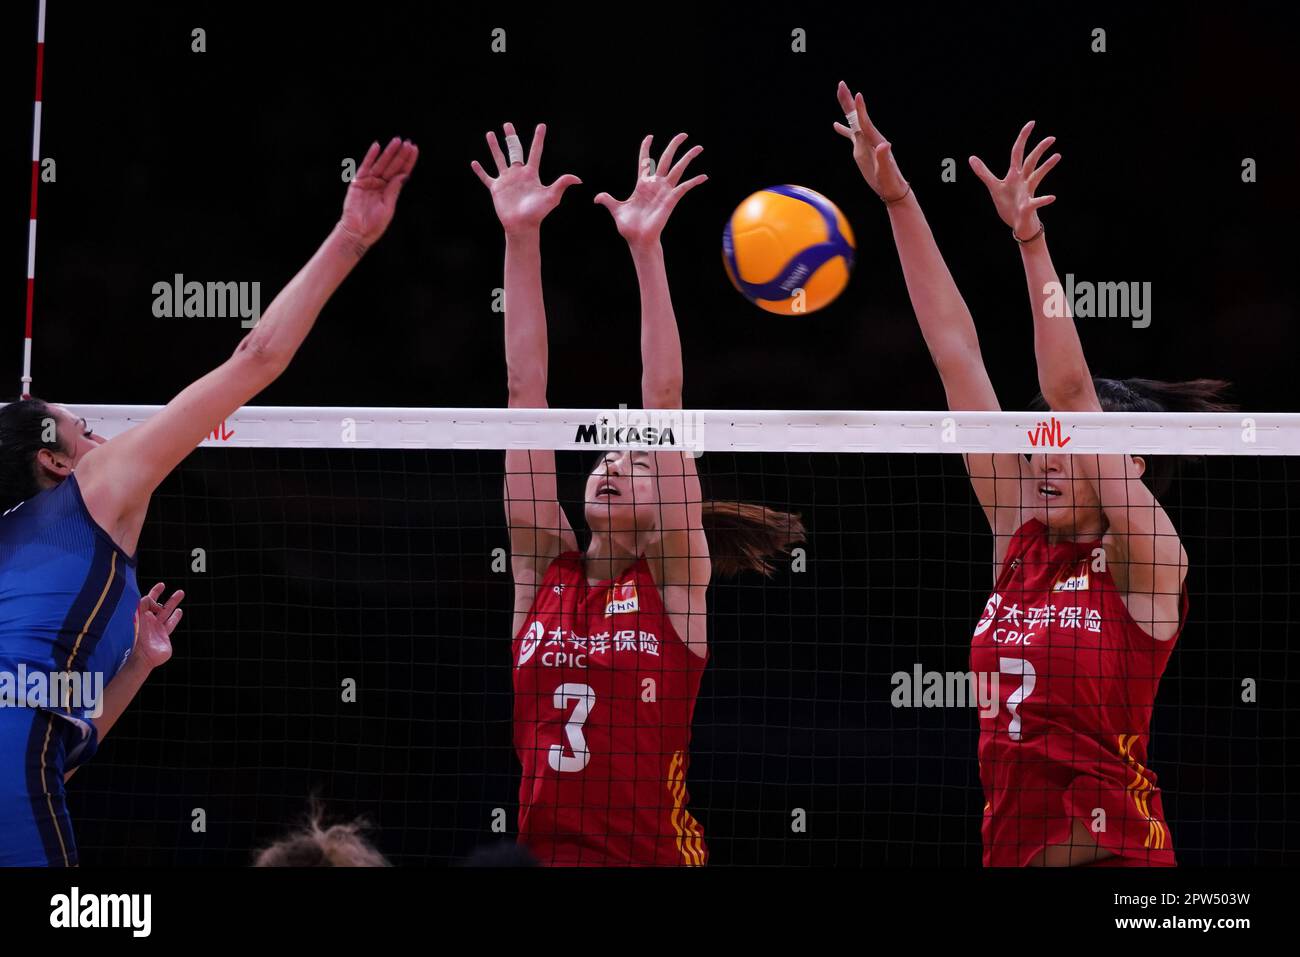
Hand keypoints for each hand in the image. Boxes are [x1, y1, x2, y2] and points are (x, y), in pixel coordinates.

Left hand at [132, 583, 183, 669]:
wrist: (143, 658)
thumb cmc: (137, 640)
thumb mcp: (138, 622)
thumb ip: (141, 608)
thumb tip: (148, 597)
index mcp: (141, 616)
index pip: (146, 600)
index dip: (152, 594)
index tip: (160, 588)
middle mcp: (149, 620)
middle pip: (155, 603)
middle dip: (158, 593)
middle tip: (162, 584)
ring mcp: (157, 627)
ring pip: (166, 611)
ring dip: (173, 602)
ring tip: (180, 592)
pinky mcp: (164, 635)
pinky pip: (170, 623)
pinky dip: (175, 617)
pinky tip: (179, 611)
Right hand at [339, 137, 418, 247]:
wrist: (358, 233)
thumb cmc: (374, 225)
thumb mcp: (388, 206)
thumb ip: (394, 189)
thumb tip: (405, 174)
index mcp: (390, 190)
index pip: (401, 172)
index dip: (408, 161)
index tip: (415, 149)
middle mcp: (380, 184)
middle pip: (393, 166)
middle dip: (401, 154)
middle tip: (408, 142)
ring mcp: (369, 182)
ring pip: (381, 164)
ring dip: (389, 152)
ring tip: (398, 141)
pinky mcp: (358, 182)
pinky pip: (365, 167)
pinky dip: (370, 156)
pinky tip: (377, 146)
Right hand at [471, 122, 580, 235]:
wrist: (522, 225)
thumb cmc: (538, 213)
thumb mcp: (552, 197)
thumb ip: (562, 184)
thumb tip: (578, 179)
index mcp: (531, 173)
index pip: (535, 152)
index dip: (538, 139)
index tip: (542, 126)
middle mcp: (518, 174)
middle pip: (514, 150)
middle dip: (510, 137)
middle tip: (507, 124)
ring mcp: (506, 180)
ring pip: (499, 159)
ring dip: (494, 147)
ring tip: (490, 134)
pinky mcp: (496, 189)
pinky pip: (486, 177)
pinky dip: (480, 171)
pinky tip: (474, 163)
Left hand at [593, 133, 706, 247]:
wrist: (638, 239)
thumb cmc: (629, 226)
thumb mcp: (616, 210)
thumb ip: (608, 200)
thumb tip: (596, 198)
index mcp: (641, 184)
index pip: (645, 161)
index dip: (646, 149)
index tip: (650, 136)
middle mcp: (655, 184)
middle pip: (666, 159)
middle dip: (674, 146)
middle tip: (683, 135)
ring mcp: (664, 191)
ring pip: (678, 169)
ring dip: (688, 158)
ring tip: (699, 147)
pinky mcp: (671, 199)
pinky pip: (684, 188)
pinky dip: (694, 182)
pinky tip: (704, 176)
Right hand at [833, 82, 907, 200]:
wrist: (892, 189)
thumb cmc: (890, 182)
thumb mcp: (886, 172)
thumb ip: (884, 158)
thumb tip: (884, 145)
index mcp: (875, 141)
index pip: (865, 122)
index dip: (860, 110)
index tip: (858, 95)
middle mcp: (870, 138)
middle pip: (857, 116)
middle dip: (849, 101)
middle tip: (841, 84)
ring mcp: (865, 143)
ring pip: (853, 121)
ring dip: (846, 107)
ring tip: (840, 93)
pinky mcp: (861, 150)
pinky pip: (851, 135)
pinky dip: (844, 129)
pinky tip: (836, 124)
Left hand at [969, 121, 1060, 239]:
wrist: (1018, 223)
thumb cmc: (1009, 204)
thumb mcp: (994, 187)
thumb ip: (983, 173)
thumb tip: (971, 157)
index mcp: (1014, 175)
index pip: (1018, 152)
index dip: (1023, 138)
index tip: (1032, 123)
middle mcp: (1023, 181)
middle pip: (1031, 161)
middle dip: (1040, 149)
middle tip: (1052, 138)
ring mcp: (1027, 193)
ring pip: (1037, 176)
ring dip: (1046, 166)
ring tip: (1057, 156)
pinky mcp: (1028, 207)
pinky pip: (1036, 202)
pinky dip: (1043, 200)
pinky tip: (1051, 197)